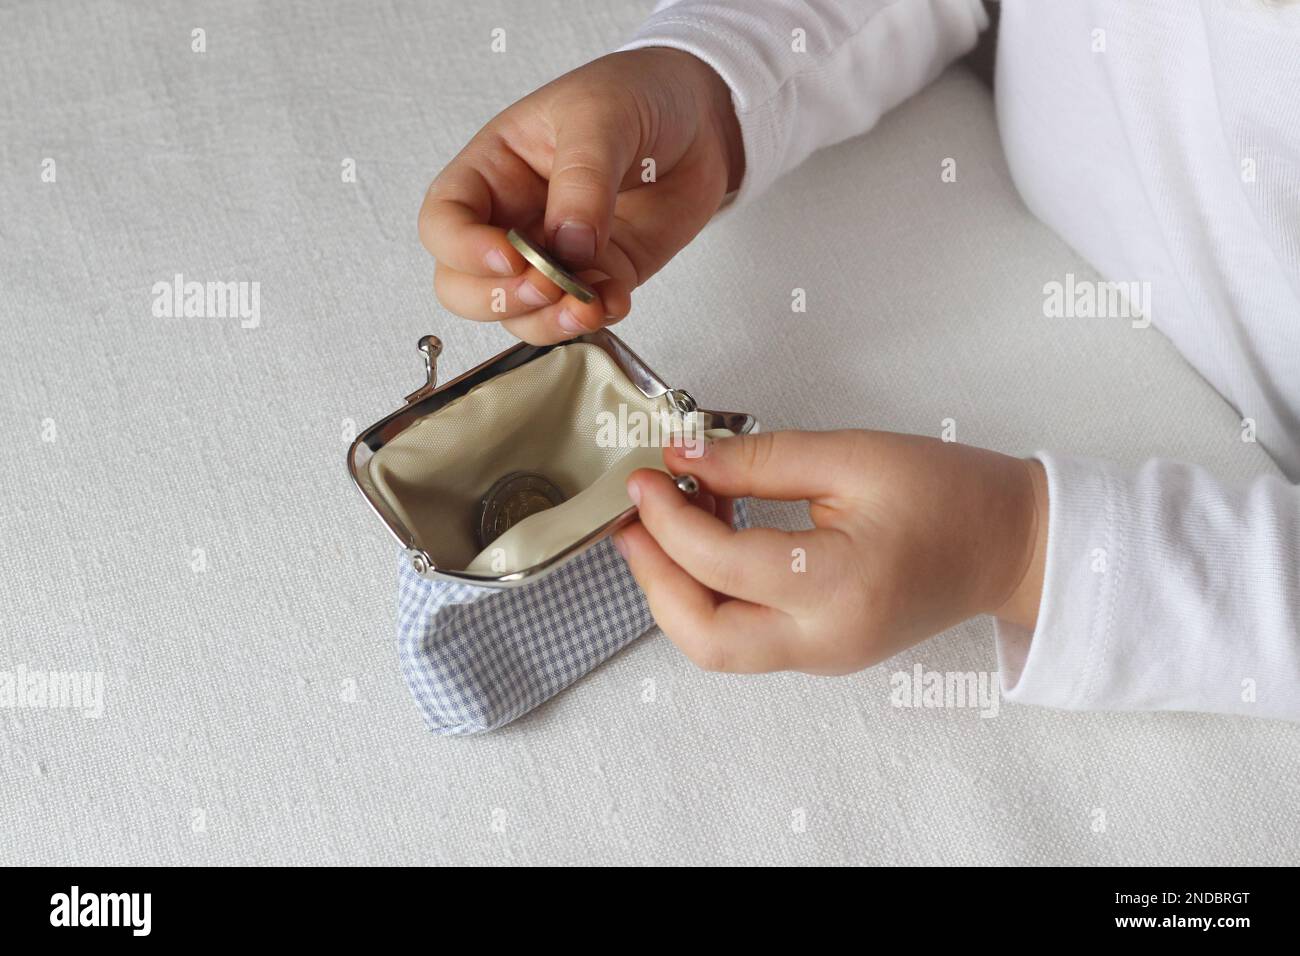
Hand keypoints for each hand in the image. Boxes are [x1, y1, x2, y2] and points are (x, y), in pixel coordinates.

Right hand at [419, 48, 742, 343]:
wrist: (702, 116)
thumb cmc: (635, 94)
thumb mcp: (601, 115)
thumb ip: (583, 179)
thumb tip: (569, 244)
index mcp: (493, 171)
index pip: (444, 221)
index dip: (463, 249)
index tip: (508, 256)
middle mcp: (513, 219)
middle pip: (463, 285)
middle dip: (499, 299)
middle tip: (547, 285)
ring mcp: (554, 256)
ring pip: (518, 314)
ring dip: (547, 321)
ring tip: (586, 304)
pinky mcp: (600, 277)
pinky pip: (579, 316)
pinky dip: (594, 320)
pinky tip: (616, 298)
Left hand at [613, 430, 1047, 674]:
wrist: (1011, 544)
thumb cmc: (949, 494)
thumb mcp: (852, 455)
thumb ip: (758, 459)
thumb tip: (682, 457)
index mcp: (839, 588)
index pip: (720, 564)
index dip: (667, 519)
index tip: (643, 476)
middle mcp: (825, 640)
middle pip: (703, 637)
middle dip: (653, 578)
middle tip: (632, 520)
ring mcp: (823, 657)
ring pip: (717, 647)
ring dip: (676, 589)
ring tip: (667, 523)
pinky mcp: (821, 652)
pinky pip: (744, 637)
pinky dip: (710, 595)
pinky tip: (710, 540)